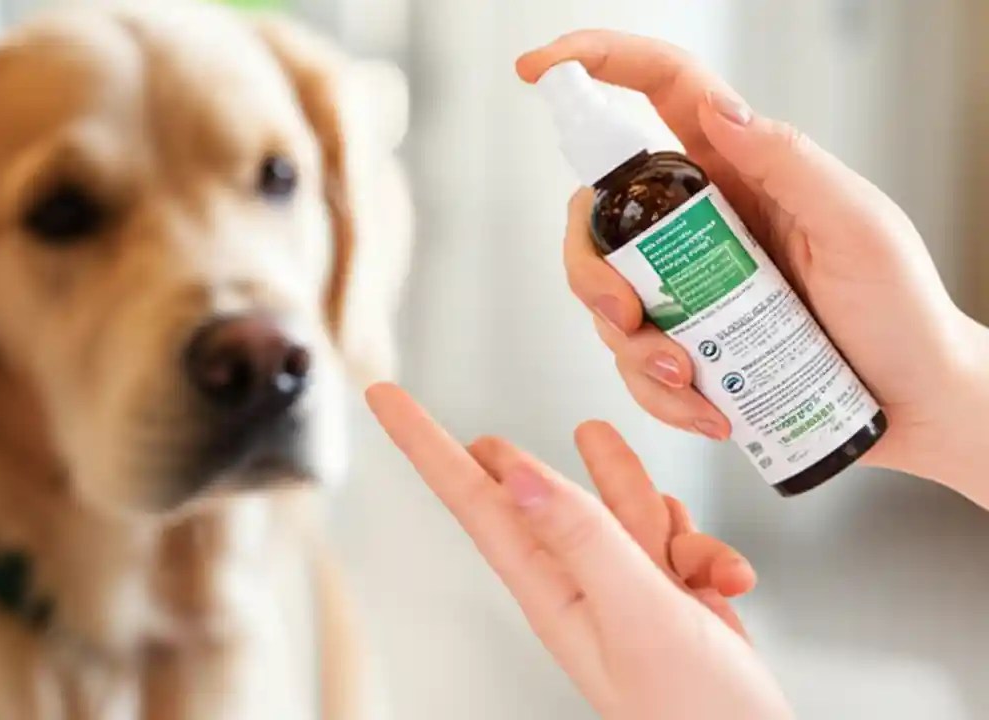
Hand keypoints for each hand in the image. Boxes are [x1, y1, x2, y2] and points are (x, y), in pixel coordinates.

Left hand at [366, 383, 791, 719]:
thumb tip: (517, 476)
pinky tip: (725, 579)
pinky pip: (677, 544)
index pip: (472, 498)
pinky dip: (704, 549)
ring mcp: (624, 589)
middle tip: (479, 439)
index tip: (384, 397)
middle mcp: (579, 582)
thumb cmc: (691, 710)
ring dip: (631, 487)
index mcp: (549, 587)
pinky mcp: (670, 597)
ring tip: (606, 447)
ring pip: (616, 508)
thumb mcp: (636, 612)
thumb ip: (583, 538)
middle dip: (517, 465)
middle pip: (535, 499)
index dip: (425, 442)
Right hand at [517, 30, 988, 503]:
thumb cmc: (903, 313)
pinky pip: (636, 367)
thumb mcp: (857, 225)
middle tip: (623, 316)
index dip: (592, 65)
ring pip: (607, 301)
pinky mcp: (689, 346)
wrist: (912, 405)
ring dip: (632, 351)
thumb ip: (789, 160)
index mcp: (737, 169)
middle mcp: (700, 221)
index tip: (535, 69)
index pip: (657, 92)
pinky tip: (708, 414)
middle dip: (590, 272)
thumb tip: (717, 107)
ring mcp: (688, 285)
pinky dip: (659, 399)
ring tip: (689, 384)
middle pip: (598, 218)